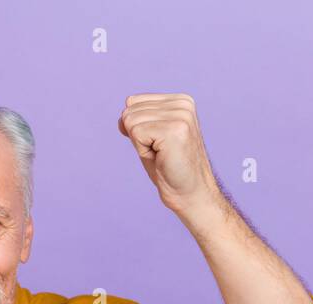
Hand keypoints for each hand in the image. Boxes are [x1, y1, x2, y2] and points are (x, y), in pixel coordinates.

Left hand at [118, 93, 220, 216]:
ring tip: (161, 155)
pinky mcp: (175, 129)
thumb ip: (139, 119)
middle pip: (129, 111)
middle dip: (137, 137)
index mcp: (180, 101)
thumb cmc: (169, 169)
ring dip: (140, 145)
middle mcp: (183, 104)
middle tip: (160, 153)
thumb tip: (122, 114)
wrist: (190, 193)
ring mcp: (181, 115)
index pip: (133, 102)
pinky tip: (162, 157)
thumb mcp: (151, 137)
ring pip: (130, 121)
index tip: (157, 144)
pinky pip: (136, 133)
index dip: (136, 128)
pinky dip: (142, 151)